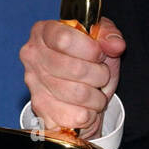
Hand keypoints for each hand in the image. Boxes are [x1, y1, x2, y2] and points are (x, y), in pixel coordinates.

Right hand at [19, 16, 125, 140]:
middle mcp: (33, 56)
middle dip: (99, 75)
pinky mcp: (41, 110)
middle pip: (75, 69)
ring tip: (96, 92)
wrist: (80, 89)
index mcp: (44, 32)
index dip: (91, 50)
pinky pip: (76, 116)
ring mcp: (34, 84)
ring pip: (78, 94)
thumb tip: (115, 45)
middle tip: (102, 76)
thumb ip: (109, 35)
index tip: (100, 54)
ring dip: (97, 96)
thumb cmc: (88, 59)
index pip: (65, 39)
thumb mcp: (101, 39)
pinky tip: (86, 107)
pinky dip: (90, 114)